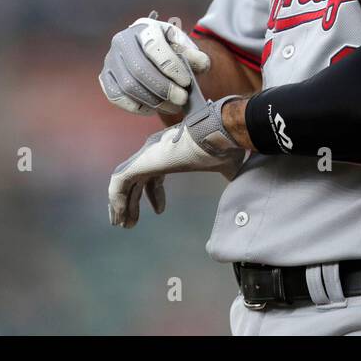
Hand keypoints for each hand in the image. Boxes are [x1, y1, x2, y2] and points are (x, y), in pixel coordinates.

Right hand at [99, 17, 210, 116]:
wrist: (152, 52)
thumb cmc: (170, 49)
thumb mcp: (185, 46)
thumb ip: (195, 54)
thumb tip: (201, 64)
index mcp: (144, 28)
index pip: (154, 47)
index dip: (171, 67)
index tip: (186, 82)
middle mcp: (122, 40)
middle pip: (139, 70)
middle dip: (163, 89)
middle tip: (182, 100)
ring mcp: (111, 59)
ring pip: (128, 86)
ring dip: (153, 101)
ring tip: (173, 106)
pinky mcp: (105, 77)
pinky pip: (117, 97)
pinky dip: (136, 106)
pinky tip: (154, 108)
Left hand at [108, 97, 245, 227]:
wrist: (219, 136)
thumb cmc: (224, 148)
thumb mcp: (226, 167)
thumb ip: (229, 177)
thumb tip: (243, 195)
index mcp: (171, 152)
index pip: (155, 173)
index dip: (154, 193)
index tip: (159, 211)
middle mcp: (155, 151)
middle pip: (137, 179)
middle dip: (133, 201)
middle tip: (131, 223)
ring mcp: (147, 155)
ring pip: (125, 181)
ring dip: (122, 203)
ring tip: (122, 224)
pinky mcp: (141, 161)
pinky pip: (119, 182)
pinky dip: (117, 199)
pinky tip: (121, 215)